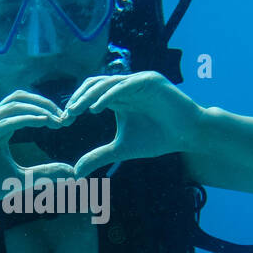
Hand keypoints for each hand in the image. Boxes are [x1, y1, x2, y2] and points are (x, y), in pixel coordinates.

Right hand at [0, 91, 69, 206]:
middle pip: (19, 97)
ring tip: (55, 119)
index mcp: (0, 126)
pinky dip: (24, 119)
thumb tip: (71, 173)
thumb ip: (44, 174)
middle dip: (44, 102)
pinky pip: (3, 122)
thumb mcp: (21, 179)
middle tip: (63, 116)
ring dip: (37, 108)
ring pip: (12, 105)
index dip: (45, 107)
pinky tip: (41, 122)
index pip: (24, 105)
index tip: (64, 120)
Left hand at [63, 72, 204, 176]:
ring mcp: (137, 81)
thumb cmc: (158, 140)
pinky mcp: (149, 80)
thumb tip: (76, 172)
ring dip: (89, 95)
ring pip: (106, 83)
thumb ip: (98, 156)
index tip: (63, 121)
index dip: (75, 104)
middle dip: (78, 98)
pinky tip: (96, 109)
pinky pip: (124, 85)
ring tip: (76, 111)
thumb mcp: (122, 149)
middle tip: (66, 115)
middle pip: (93, 85)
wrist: (188, 136)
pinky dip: (108, 95)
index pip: (90, 94)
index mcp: (117, 98)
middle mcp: (125, 86)